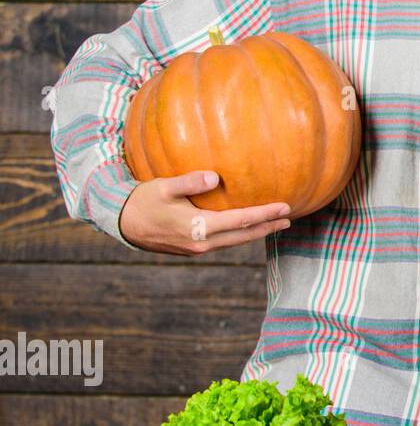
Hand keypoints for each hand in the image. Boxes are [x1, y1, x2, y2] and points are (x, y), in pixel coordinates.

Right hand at [119, 170, 290, 255]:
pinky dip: (240, 234)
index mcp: (198, 227)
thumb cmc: (142, 201)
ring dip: (256, 233)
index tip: (285, 208)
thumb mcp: (163, 187)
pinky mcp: (194, 248)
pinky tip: (248, 226)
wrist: (123, 224)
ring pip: (235, 241)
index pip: (240, 221)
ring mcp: (198, 248)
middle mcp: (202, 242)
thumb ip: (189, 182)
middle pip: (243, 236)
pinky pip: (225, 241)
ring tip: (275, 224)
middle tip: (289, 219)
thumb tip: (214, 177)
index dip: (265, 215)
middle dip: (267, 227)